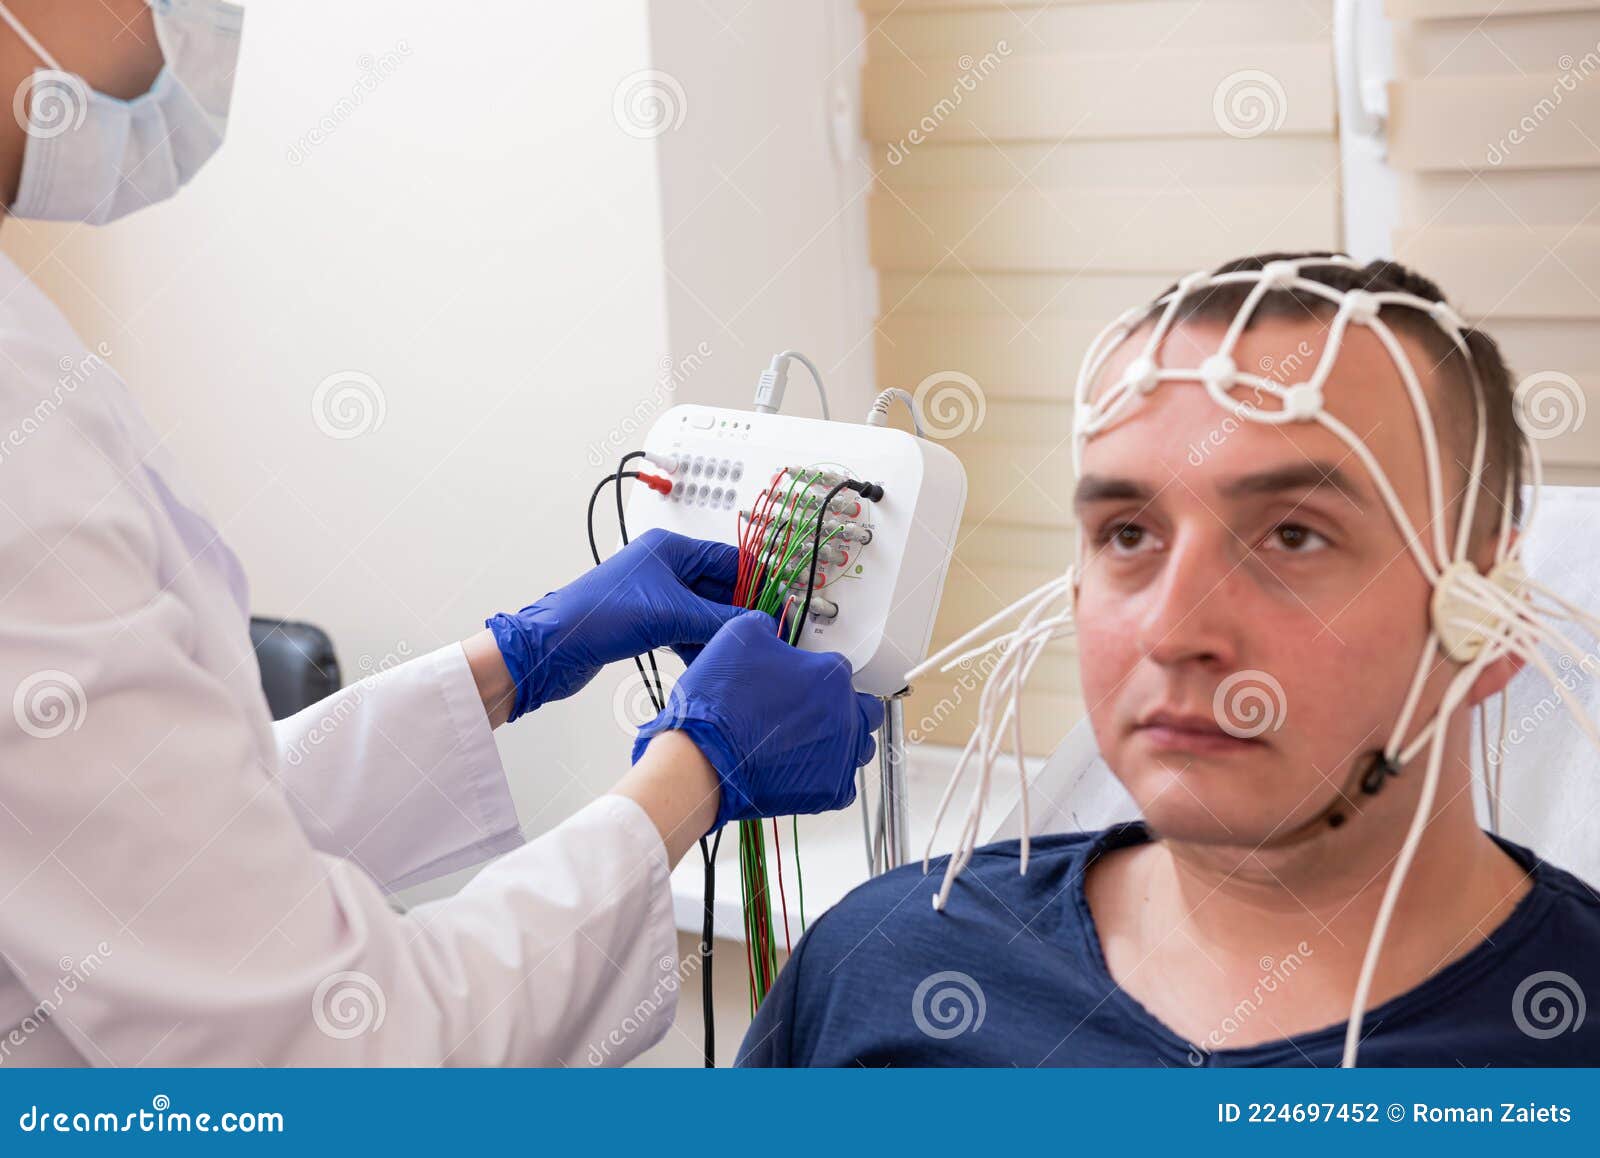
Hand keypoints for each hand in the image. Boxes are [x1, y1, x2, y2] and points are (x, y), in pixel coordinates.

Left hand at [486, 529, 739, 721]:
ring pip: (701, 611)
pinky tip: (706, 659)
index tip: (775, 603)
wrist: (553, 647)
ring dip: (716, 631)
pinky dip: (697, 643)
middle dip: (736, 611)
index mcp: (668, 549)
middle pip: (717, 586)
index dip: (754, 581)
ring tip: (734, 650)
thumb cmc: (598, 615)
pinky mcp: (644, 622)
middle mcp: (662, 567)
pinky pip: (684, 629)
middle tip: (758, 633)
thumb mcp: (671, 614)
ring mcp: (653, 596)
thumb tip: (756, 624)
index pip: (728, 558)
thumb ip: (719, 619)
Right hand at [631, 610, 884, 829]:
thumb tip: (770, 628)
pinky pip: (844, 784)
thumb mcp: (738, 635)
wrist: (703, 760)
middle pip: (864, 708)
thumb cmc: (720, 703)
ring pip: (860, 747)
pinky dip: (829, 776)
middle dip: (845, 706)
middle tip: (814, 710)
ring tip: (810, 742)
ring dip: (843, 741)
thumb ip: (766, 626)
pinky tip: (804, 769)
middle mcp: (845, 715)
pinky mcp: (829, 791)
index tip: (800, 681)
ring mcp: (840, 756)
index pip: (839, 668)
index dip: (816, 673)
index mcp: (830, 676)